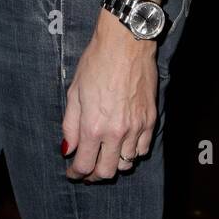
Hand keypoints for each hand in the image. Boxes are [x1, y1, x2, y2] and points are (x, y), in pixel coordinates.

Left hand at [61, 10, 157, 181]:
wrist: (126, 44)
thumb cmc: (96, 62)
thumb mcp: (74, 92)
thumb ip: (70, 124)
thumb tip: (68, 148)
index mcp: (93, 126)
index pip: (84, 165)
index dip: (76, 173)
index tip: (72, 173)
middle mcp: (116, 133)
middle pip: (107, 171)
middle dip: (94, 175)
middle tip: (87, 169)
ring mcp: (136, 128)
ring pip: (127, 163)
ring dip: (114, 163)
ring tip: (106, 155)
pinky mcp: (150, 120)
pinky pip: (143, 150)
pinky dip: (133, 152)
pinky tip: (124, 144)